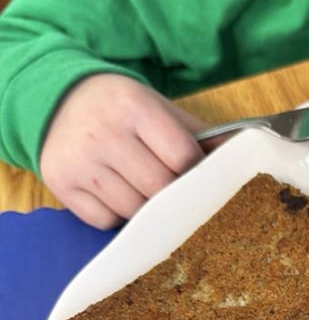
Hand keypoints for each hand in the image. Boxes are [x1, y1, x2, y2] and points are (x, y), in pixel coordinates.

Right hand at [39, 73, 207, 228]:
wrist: (59, 99)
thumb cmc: (121, 108)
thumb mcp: (158, 107)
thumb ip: (198, 134)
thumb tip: (239, 158)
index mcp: (134, 107)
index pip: (182, 157)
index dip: (195, 172)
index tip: (195, 174)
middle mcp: (104, 133)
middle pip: (159, 188)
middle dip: (173, 195)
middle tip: (174, 190)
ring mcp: (80, 161)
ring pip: (133, 210)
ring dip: (146, 209)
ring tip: (143, 189)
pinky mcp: (61, 184)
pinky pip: (105, 220)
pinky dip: (117, 215)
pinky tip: (116, 193)